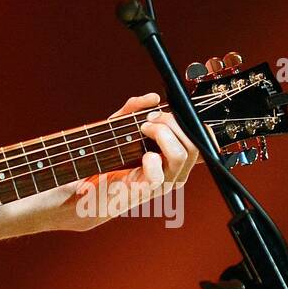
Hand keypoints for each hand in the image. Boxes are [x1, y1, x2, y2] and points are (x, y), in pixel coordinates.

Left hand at [52, 92, 199, 232]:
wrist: (86, 188)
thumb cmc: (107, 159)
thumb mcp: (120, 127)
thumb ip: (134, 109)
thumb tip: (153, 98)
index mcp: (175, 159)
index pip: (201, 140)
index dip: (187, 122)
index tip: (162, 113)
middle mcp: (175, 172)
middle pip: (193, 144)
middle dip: (171, 123)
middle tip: (148, 120)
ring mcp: (163, 183)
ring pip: (181, 155)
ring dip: (162, 134)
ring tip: (143, 129)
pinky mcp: (145, 190)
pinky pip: (159, 175)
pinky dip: (151, 161)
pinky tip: (142, 155)